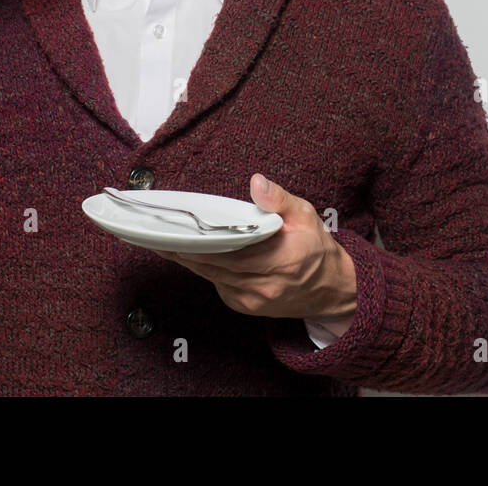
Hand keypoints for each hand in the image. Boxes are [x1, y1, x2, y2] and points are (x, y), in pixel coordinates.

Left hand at [150, 173, 357, 336]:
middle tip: (156, 233)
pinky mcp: (244, 305)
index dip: (199, 244)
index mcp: (280, 259)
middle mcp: (263, 284)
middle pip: (212, 265)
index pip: (229, 252)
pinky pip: (216, 284)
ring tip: (162, 241)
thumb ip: (279, 199)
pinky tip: (187, 254)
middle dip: (183, 250)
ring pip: (210, 276)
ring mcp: (252, 299)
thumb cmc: (316, 248)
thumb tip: (256, 182)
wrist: (331, 289)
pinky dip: (203, 269)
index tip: (176, 231)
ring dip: (186, 259)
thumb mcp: (305, 215)